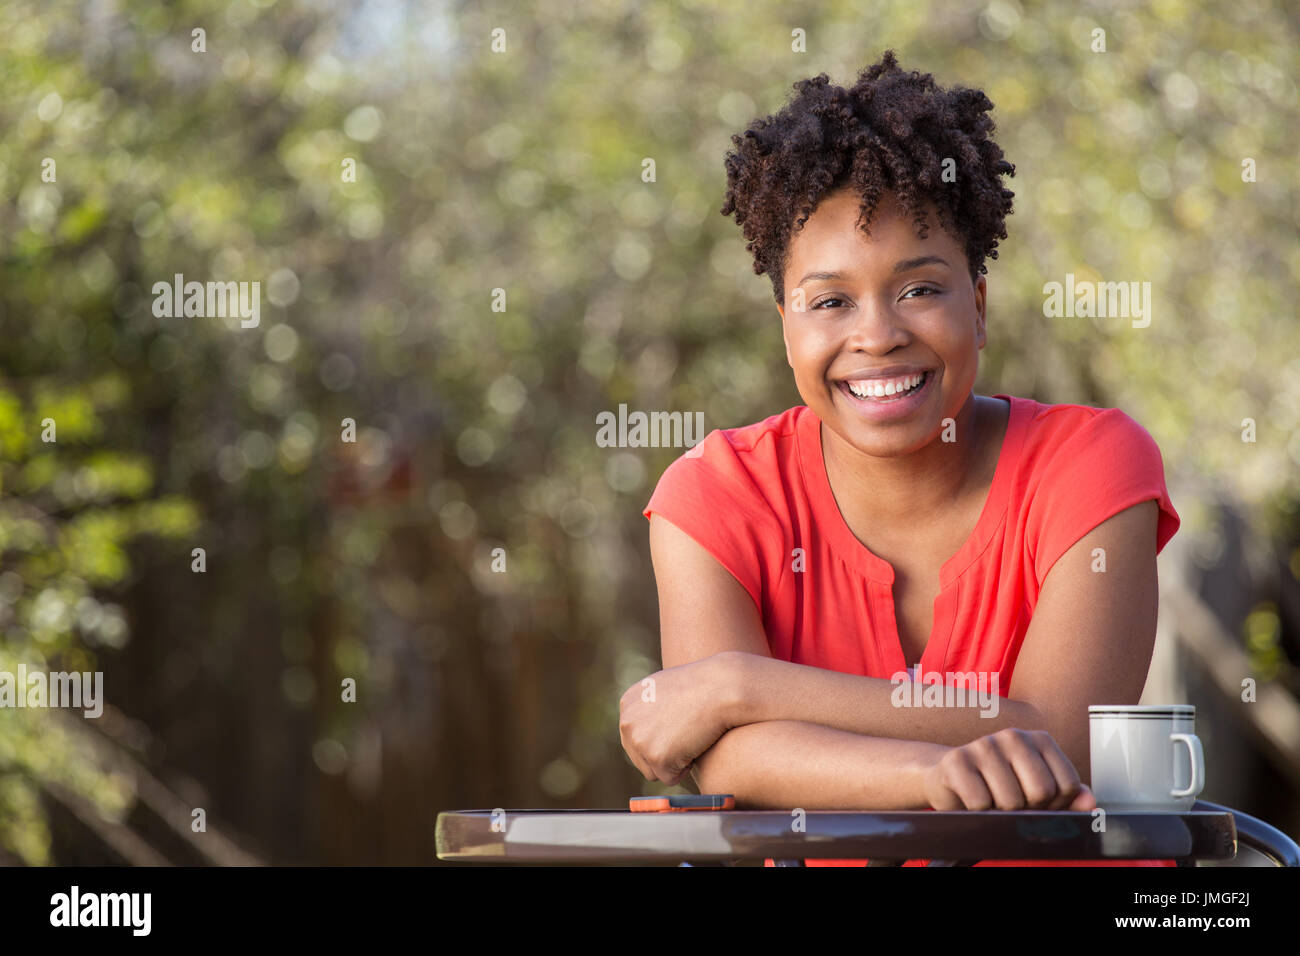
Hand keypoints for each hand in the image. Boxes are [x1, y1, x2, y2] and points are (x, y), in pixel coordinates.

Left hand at [619, 653, 740, 785]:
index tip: (679, 726)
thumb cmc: (703, 685)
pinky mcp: (656, 757)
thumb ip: (650, 708)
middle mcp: (627, 722)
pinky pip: (670, 778)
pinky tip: (696, 745)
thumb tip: (650, 727)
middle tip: (688, 733)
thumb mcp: (665, 689)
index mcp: (628, 704)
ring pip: (653, 771)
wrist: (721, 688)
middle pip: (641, 758)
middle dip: (665, 753)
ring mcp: (640, 741)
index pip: (636, 738)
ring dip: (673, 762)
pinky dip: (685, 768)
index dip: (661, 738)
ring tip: (691, 737)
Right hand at [923, 728, 1097, 810]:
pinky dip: (978, 812)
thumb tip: (1089, 801)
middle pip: (1041, 791)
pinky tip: (971, 800)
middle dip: (1028, 809)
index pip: (1067, 784)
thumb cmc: (997, 787)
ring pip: (1011, 800)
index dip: (1054, 805)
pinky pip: (980, 802)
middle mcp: (1013, 736)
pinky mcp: (957, 761)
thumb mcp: (1036, 791)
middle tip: (1011, 804)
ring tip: (990, 801)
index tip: (1035, 802)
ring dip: (1000, 813)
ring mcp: (983, 745)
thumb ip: (1067, 797)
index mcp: (1039, 739)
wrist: (948, 780)